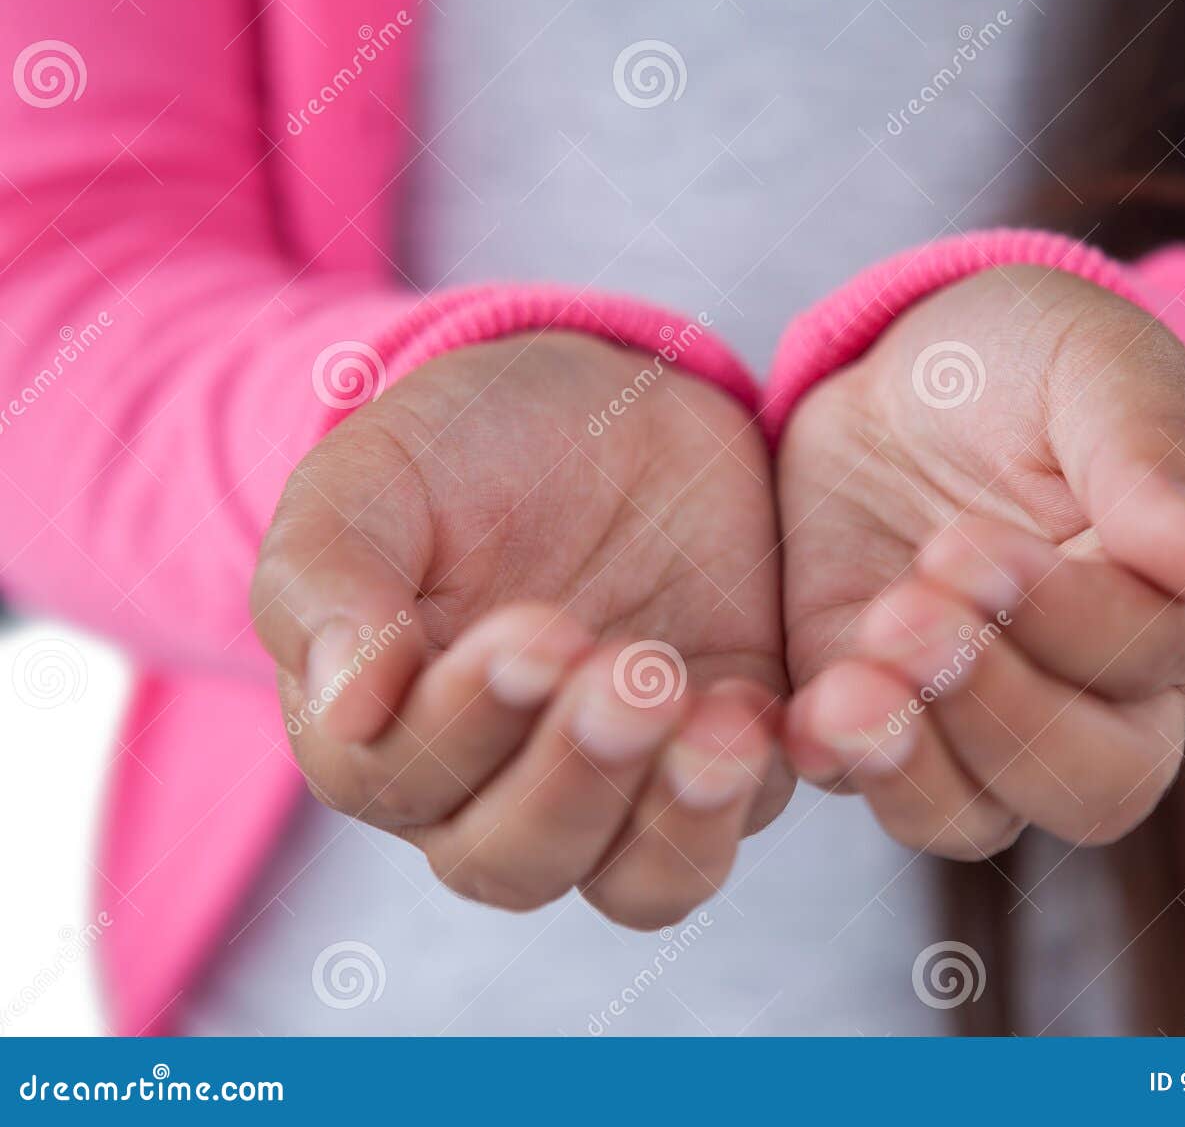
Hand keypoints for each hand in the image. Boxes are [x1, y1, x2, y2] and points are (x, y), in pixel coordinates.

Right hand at [250, 331, 791, 927]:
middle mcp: (497, 787)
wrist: (605, 397)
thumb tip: (340, 706)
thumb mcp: (373, 480)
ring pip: (639, 881)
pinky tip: (762, 711)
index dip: (459, 727)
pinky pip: (748, 811)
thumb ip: (329, 579)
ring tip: (717, 729)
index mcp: (387, 732)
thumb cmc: (462, 447)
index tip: (530, 634)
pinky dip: (756, 782)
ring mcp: (621, 780)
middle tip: (632, 674)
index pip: (399, 783)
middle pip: (515, 861)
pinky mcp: (723, 749)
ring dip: (675, 819)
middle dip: (573, 780)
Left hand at [777, 265, 1184, 856]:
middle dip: (1001, 710)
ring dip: (916, 766)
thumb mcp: (1093, 365)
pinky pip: (863, 781)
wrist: (907, 381)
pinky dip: (836, 760)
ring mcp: (978, 719)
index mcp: (1176, 606)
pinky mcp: (875, 714)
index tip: (965, 542)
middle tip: (912, 611)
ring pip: (977, 815)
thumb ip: (1146, 453)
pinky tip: (807, 714)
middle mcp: (1095, 695)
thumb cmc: (1032, 365)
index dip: (1065, 617)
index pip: (1151, 657)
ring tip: (850, 691)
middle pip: (1091, 783)